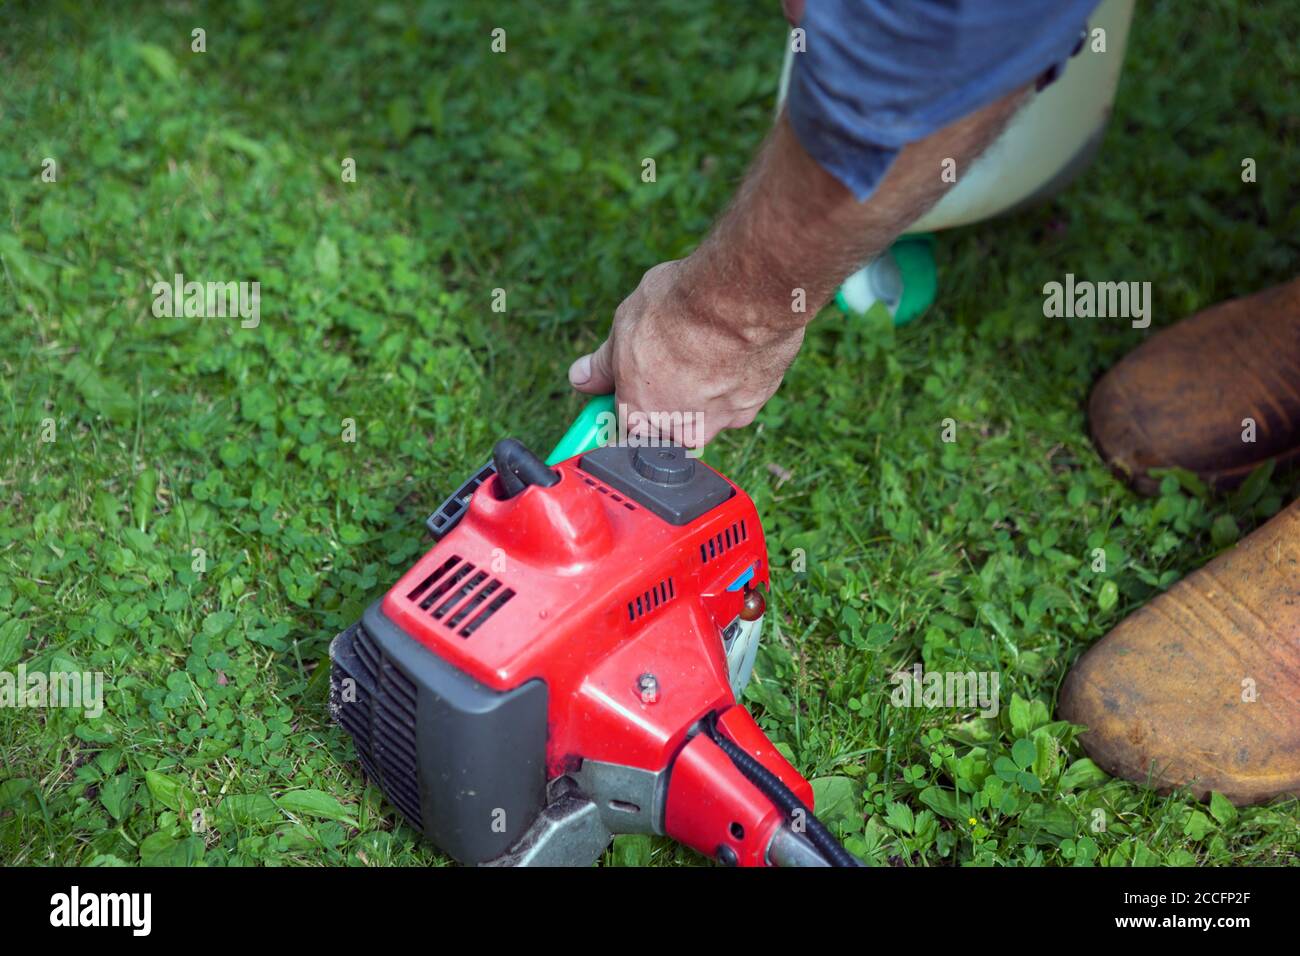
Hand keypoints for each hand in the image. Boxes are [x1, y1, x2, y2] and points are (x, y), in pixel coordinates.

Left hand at [567, 259, 804, 447]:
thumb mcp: (623, 328)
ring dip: (701, 390)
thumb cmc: (677, 311)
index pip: (624, 426)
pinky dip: (731, 381)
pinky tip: (729, 351)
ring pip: (703, 415)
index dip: (627, 399)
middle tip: (670, 356)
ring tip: (702, 348)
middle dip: (665, 396)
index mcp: (639, 415)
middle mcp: (677, 430)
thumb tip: (581, 378)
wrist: (739, 299)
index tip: (631, 382)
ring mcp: (718, 422)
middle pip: (666, 424)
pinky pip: (735, 401)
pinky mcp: (751, 408)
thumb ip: (602, 363)